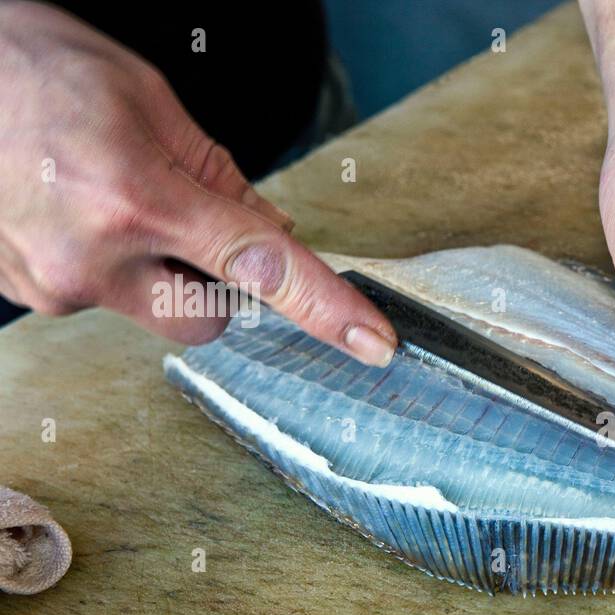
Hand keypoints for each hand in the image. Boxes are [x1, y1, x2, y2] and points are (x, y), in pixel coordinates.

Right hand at [0, 2, 394, 362]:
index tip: (375, 343)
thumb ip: (220, 176)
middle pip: (208, 318)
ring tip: (109, 199)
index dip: (326, 308)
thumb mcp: (147, 100)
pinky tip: (75, 212)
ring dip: (159, 270)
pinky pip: (105, 299)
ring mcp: (52, 287)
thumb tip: (274, 231)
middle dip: (217, 282)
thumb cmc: (34, 67)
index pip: (259, 268)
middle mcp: (91, 258)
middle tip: (183, 215)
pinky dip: (112, 265)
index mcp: (134, 197)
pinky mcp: (27, 297)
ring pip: (157, 312)